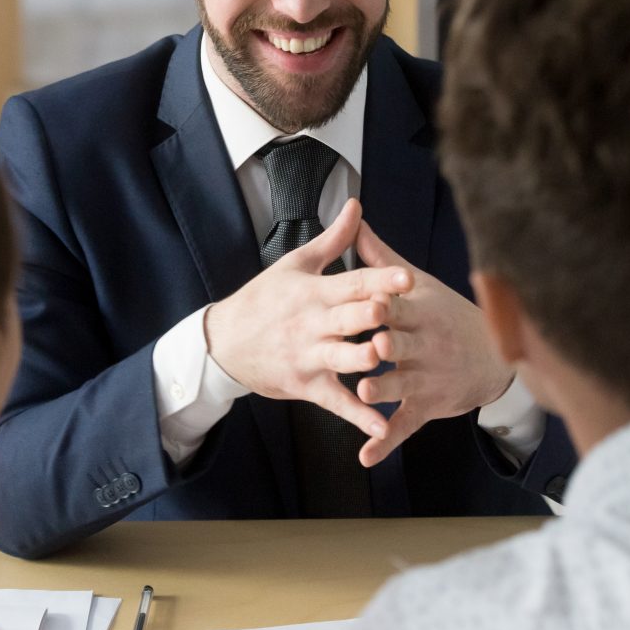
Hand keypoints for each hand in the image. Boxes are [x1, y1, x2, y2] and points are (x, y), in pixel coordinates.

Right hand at [205, 198, 412, 440]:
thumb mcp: (295, 264)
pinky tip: (381, 425)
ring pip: (339, 358)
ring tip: (382, 358)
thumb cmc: (263, 299)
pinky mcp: (305, 385)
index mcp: (313, 292)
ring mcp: (308, 356)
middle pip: (346, 318)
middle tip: (390, 310)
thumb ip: (333, 239)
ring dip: (361, 359)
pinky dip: (357, 415)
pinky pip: (335, 402)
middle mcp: (312, 324)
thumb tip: (356, 205)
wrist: (223, 343)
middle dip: (367, 315)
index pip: (351, 282)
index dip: (379, 280)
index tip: (406, 277)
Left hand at [353, 218, 514, 467]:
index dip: (388, 303)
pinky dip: (385, 442)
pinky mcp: (427, 407)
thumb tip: (354, 221)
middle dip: (388, 345)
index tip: (372, 299)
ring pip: (402, 385)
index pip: (402, 306)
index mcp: (422, 313)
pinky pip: (405, 426)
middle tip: (372, 344)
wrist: (497, 358)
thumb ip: (382, 260)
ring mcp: (427, 379)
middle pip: (403, 344)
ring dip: (383, 389)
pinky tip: (366, 455)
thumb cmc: (448, 315)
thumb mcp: (421, 285)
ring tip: (363, 391)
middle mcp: (426, 346)